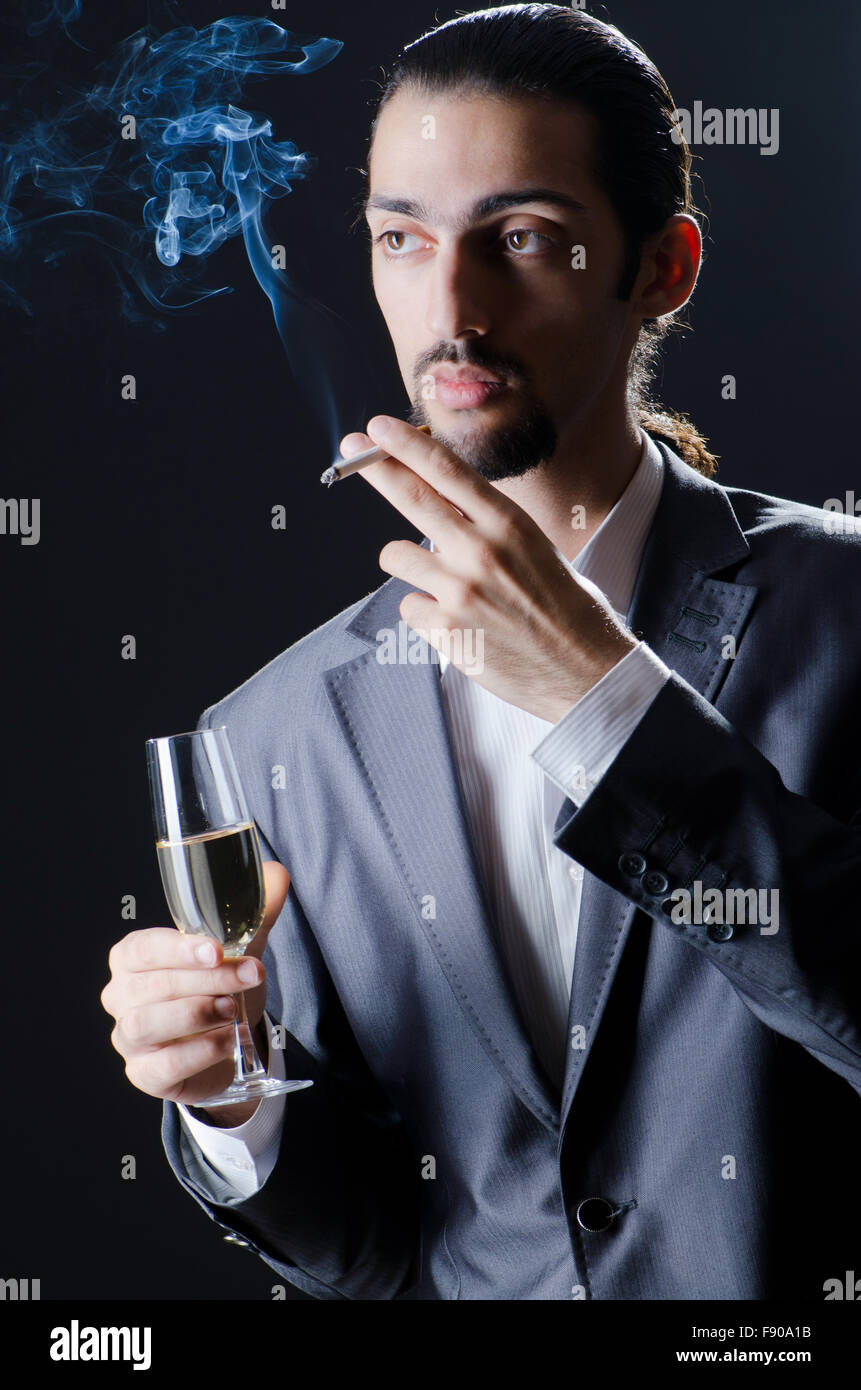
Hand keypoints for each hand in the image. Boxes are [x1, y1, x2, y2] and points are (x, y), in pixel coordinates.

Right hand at [101, 861, 289, 1122]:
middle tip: (250, 975)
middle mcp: (121, 996)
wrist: (225, 1041)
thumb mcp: (238, 947)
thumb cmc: (217, 986)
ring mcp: (127, 1038)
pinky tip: (225, 1040)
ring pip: (145, 1025)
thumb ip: (256, 910)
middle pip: (151, 986)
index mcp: (133, 957)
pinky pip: (161, 1065)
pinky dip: (197, 1052)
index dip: (177, 949)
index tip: (216, 950)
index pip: (143, 948)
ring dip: (195, 1014)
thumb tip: (276, 874)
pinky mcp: (144, 1074)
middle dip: (207, 980)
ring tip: (233, 1008)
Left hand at [339, 417, 637, 721]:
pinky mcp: (446, 630)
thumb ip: (485, 526)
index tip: (377, 429)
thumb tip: (436, 504)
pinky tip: (461, 624)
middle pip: (410, 497)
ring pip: (395, 556)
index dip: (404, 444)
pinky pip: (409, 606)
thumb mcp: (534, 548)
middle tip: (350, 451)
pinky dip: (426, 614)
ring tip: (447, 585)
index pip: (446, 471)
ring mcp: (460, 591)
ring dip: (409, 565)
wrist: (586, 668)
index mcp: (508, 523)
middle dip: (374, 469)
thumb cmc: (565, 607)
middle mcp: (480, 550)